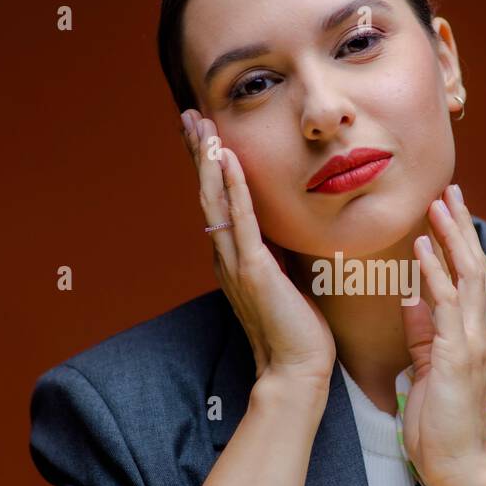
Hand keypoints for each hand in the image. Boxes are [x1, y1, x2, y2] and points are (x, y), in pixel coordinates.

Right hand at [181, 109, 335, 388]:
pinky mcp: (254, 269)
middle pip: (207, 193)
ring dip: (208, 160)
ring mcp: (236, 262)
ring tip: (200, 126)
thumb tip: (279, 231)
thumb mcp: (285, 279)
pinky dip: (233, 187)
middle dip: (199, 153)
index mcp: (233, 257)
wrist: (296, 369)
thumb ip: (275, 254)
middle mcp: (226, 256)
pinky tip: (227, 158)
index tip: (204, 134)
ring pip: (215, 200)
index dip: (209, 167)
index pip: (217, 202)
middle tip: (189, 116)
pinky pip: (241, 219)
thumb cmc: (296, 329)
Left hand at [399, 184, 485, 485]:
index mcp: (475, 337)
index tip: (448, 210)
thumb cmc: (442, 427)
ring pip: (467, 277)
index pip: (471, 279)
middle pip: (475, 267)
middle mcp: (482, 334)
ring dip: (451, 238)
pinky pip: (447, 305)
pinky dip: (435, 273)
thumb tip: (410, 298)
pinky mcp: (459, 356)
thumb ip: (423, 334)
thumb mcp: (429, 372)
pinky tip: (423, 248)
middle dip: (461, 226)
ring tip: (438, 204)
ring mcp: (474, 343)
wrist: (457, 467)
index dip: (460, 242)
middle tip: (449, 190)